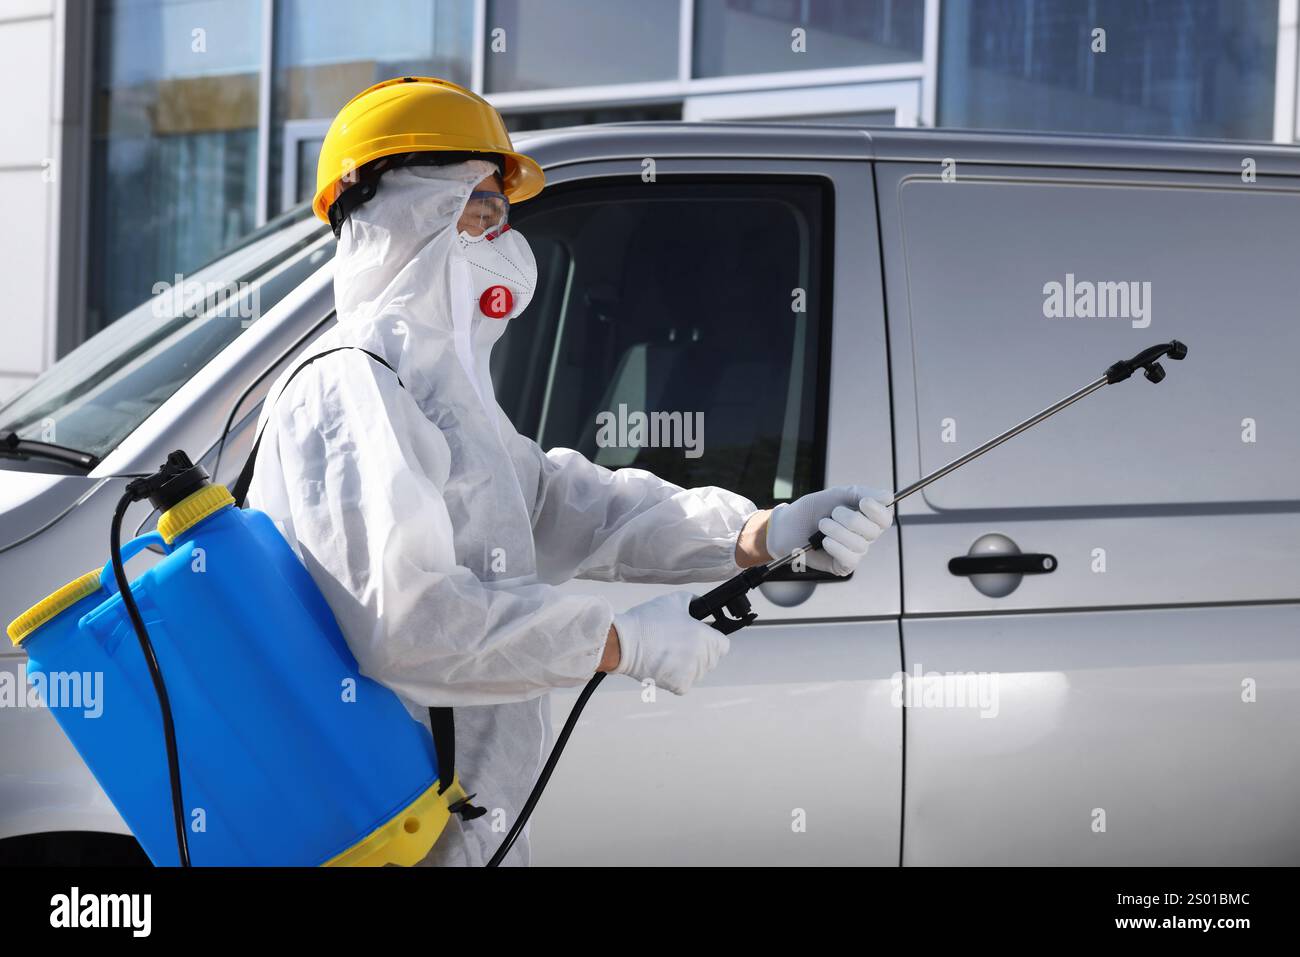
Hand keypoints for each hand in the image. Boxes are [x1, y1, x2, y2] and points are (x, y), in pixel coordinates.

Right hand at [610, 592, 729, 694]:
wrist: (624, 644)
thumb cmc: (648, 622)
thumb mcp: (674, 600)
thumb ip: (693, 601)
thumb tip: (699, 604)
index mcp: (705, 638)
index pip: (723, 644)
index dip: (713, 638)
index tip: (702, 636)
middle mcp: (702, 658)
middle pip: (711, 658)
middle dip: (700, 650)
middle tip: (680, 641)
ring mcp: (691, 674)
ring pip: (698, 671)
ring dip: (689, 664)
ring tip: (669, 652)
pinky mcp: (679, 686)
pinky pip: (685, 682)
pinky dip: (677, 676)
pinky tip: (665, 663)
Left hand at [765, 486, 892, 575]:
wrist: (787, 526)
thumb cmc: (812, 510)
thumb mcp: (836, 495)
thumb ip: (861, 494)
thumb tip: (888, 497)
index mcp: (866, 518)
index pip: (885, 518)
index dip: (877, 511)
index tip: (863, 502)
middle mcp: (864, 536)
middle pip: (873, 530)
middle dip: (850, 519)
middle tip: (832, 513)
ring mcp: (855, 552)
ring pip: (859, 544)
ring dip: (837, 531)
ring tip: (822, 525)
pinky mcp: (843, 566)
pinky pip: (850, 558)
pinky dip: (836, 547)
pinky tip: (823, 541)